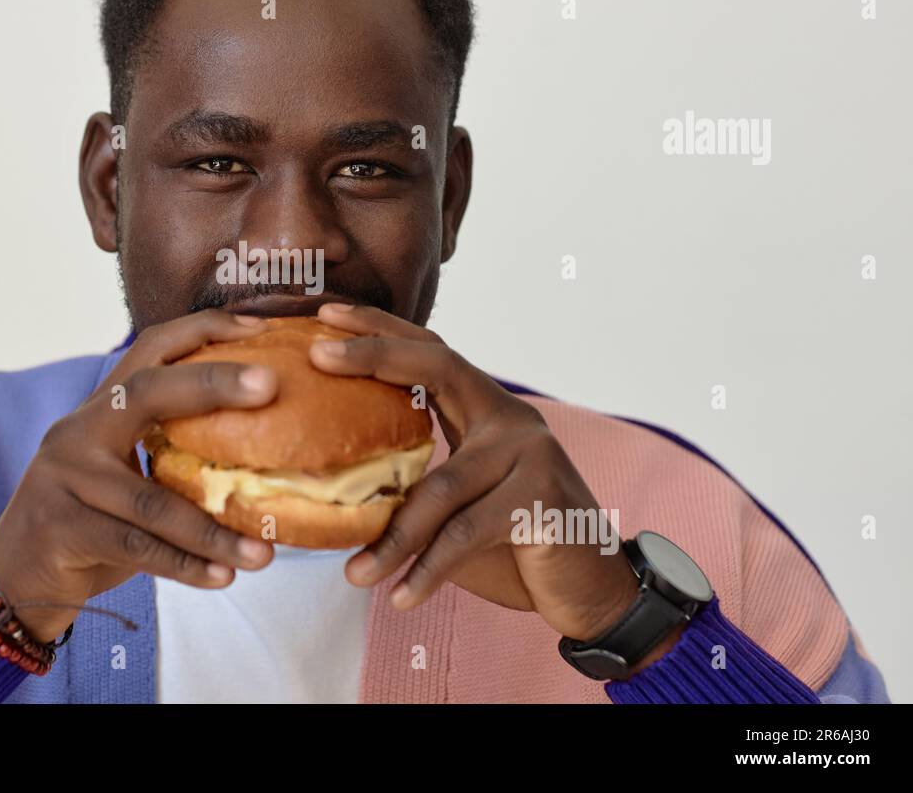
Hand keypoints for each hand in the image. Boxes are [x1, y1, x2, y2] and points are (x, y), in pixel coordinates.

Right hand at [0, 310, 277, 640]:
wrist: (17, 578)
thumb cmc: (92, 522)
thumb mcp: (127, 475)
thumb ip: (174, 456)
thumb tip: (268, 455)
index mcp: (101, 409)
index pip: (150, 349)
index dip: (203, 331)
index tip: (260, 327)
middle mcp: (78, 432)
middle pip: (146, 394)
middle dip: (212, 384)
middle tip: (270, 385)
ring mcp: (65, 478)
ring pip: (152, 501)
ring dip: (213, 530)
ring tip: (265, 552)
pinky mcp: (62, 528)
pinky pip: (136, 547)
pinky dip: (184, 566)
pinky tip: (224, 577)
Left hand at [308, 302, 646, 644]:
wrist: (595, 590)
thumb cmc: (515, 548)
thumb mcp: (458, 508)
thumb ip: (412, 488)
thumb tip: (329, 496)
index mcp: (487, 411)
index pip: (431, 352)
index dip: (380, 330)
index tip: (326, 316)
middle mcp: (512, 420)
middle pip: (438, 369)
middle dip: (374, 356)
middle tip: (317, 356)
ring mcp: (532, 455)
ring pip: (440, 486)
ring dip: (392, 537)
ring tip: (353, 573)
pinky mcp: (543, 499)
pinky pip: (466, 534)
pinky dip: (428, 570)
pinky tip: (399, 596)